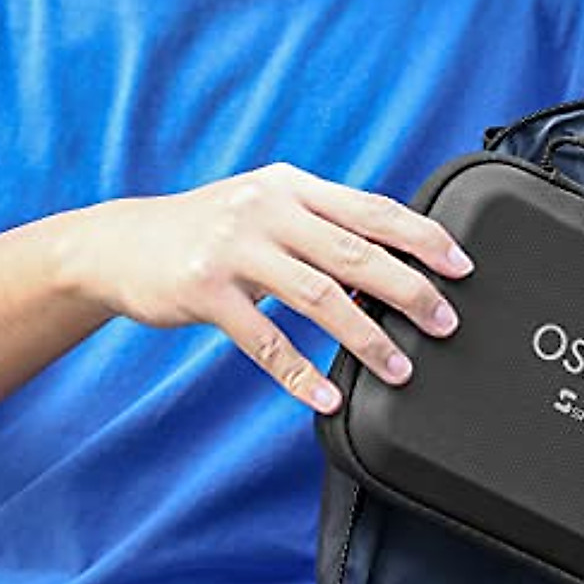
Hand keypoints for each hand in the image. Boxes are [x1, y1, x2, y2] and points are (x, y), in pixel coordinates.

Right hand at [62, 162, 472, 411]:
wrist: (121, 243)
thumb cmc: (212, 230)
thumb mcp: (269, 206)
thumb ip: (325, 222)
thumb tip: (397, 255)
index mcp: (293, 186)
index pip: (373, 209)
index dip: (423, 236)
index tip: (462, 265)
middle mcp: (267, 209)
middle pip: (356, 251)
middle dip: (410, 290)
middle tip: (445, 323)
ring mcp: (234, 249)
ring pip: (319, 296)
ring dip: (366, 337)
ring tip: (400, 368)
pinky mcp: (204, 291)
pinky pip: (264, 340)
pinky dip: (300, 373)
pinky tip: (328, 397)